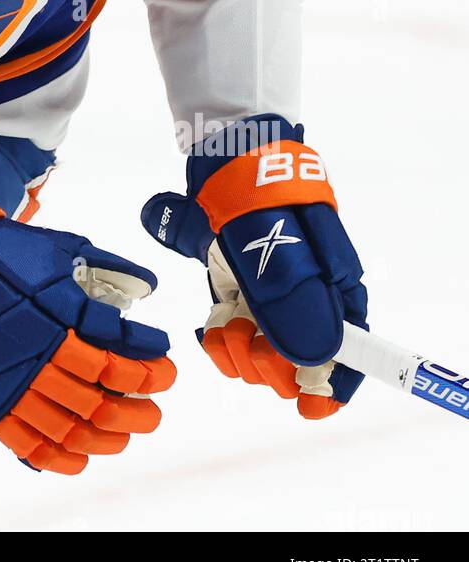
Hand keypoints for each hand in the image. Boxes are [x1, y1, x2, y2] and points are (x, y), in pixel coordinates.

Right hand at [0, 185, 174, 473]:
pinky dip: (60, 458)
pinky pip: (29, 444)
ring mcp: (13, 385)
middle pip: (103, 399)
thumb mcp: (54, 248)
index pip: (119, 354)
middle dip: (140, 406)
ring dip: (110, 436)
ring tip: (129, 432)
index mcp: (59, 317)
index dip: (150, 364)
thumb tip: (145, 283)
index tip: (165, 362)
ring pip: (73, 428)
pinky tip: (82, 458)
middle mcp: (40, 357)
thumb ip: (101, 265)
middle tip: (157, 404)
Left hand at [140, 115, 366, 418]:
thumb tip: (317, 356)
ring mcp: (270, 293)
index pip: (351, 348)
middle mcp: (306, 294)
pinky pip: (233, 333)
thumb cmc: (258, 194)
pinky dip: (219, 340)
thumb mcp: (274, 242)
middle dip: (272, 365)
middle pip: (300, 360)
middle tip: (247, 340)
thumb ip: (294, 297)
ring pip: (263, 352)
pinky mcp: (238, 288)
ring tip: (224, 325)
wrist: (224, 156)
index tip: (310, 406)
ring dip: (240, 351)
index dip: (334, 383)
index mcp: (333, 284)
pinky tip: (209, 329)